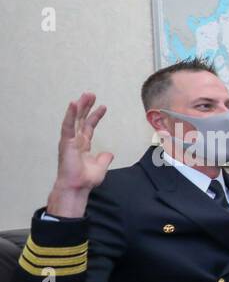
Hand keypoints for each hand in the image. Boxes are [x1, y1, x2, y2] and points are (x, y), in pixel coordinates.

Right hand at [49, 93, 113, 216]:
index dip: (95, 116)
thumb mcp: (100, 167)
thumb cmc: (85, 179)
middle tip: (91, 94)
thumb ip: (104, 158)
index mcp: (83, 145)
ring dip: (79, 107)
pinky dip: (70, 115)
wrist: (77, 187)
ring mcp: (70, 141)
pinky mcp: (66, 142)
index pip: (89, 126)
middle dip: (86, 106)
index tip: (103, 106)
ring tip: (85, 95)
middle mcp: (75, 140)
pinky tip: (73, 104)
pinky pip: (68, 126)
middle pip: (81, 119)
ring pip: (74, 119)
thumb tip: (109, 153)